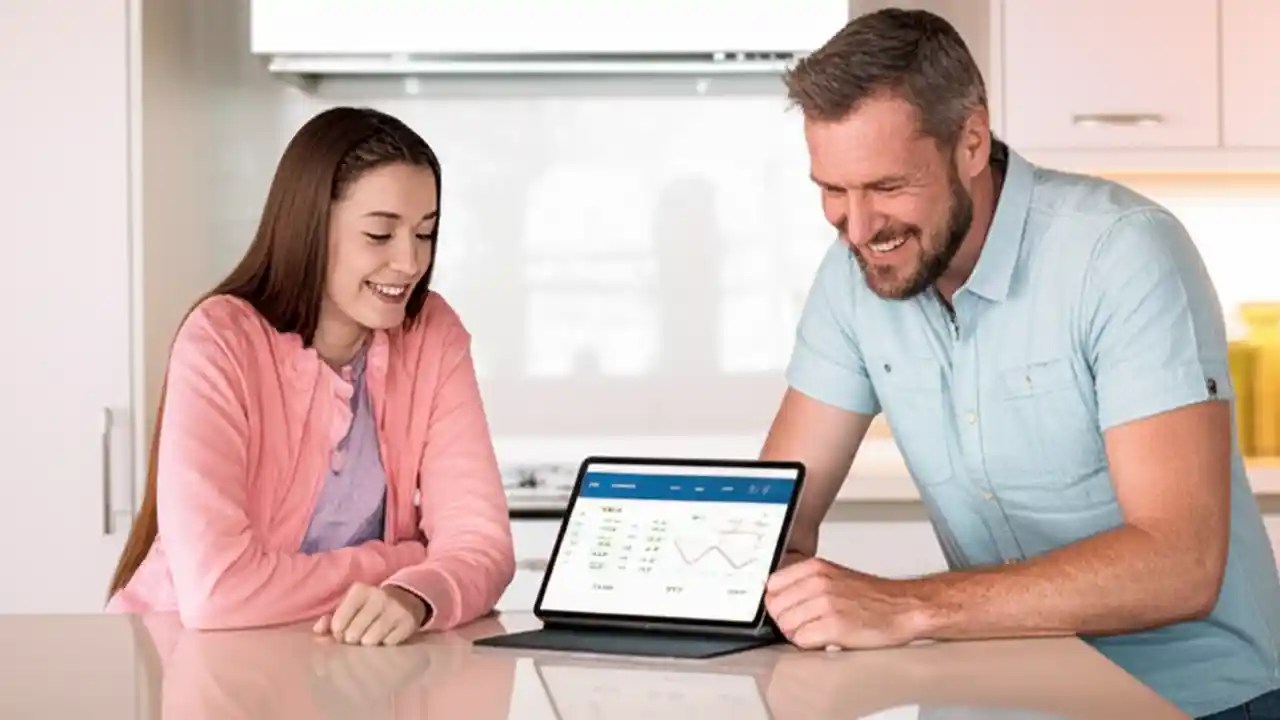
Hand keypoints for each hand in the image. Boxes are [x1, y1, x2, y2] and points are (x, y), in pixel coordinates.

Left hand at [313, 583, 429, 646]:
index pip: (338, 622)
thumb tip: (317, 631)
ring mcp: (395, 609)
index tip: (342, 632)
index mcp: (360, 590)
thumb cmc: (369, 607)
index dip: (338, 633)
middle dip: (353, 640)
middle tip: (357, 637)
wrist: (407, 599)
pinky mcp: (408, 622)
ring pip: (370, 641)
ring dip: (369, 644)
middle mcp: (378, 596)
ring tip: (371, 637)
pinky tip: (387, 635)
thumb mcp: (350, 607)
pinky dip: (385, 644)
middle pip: (353, 634)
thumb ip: (331, 619)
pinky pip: (388, 644)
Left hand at [765, 558, 928, 650]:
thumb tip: (776, 596)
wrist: (903, 608)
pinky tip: (825, 639)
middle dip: (786, 621)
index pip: (771, 585)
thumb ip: (803, 582)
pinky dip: (810, 645)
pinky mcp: (834, 626)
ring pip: (787, 626)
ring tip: (817, 631)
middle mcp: (817, 583)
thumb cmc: (871, 597)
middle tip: (804, 625)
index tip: (784, 610)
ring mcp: (825, 604)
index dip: (777, 603)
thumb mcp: (832, 576)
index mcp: (814, 568)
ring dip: (798, 634)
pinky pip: (802, 641)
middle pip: (776, 608)